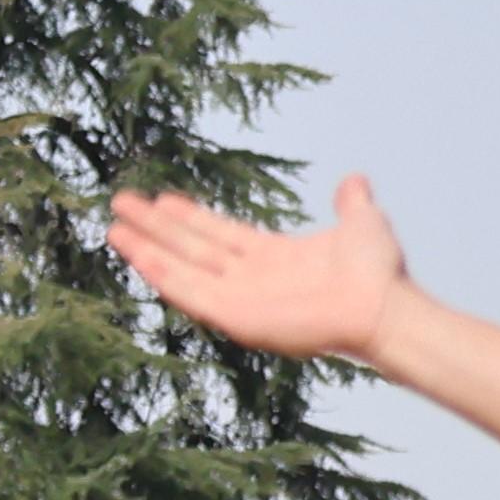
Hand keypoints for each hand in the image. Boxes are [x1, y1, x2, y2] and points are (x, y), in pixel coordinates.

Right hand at [110, 172, 408, 362]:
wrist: (385, 308)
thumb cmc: (381, 275)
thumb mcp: (362, 222)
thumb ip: (351, 202)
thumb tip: (355, 180)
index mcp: (276, 258)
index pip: (221, 235)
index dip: (191, 218)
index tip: (163, 199)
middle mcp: (254, 280)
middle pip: (194, 250)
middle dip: (157, 228)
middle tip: (121, 205)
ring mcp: (244, 300)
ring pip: (184, 270)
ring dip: (149, 251)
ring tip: (113, 229)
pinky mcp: (239, 318)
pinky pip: (191, 294)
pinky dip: (162, 275)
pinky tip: (135, 255)